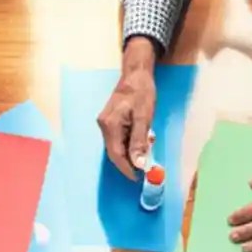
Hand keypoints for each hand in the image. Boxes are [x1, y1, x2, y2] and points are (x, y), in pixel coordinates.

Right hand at [98, 39, 157, 179]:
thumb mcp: (144, 117)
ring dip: (132, 152)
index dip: (126, 169)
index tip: (138, 178)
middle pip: (115, 152)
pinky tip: (142, 140)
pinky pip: (119, 139)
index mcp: (109, 125)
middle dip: (130, 162)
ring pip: (118, 146)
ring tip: (147, 150)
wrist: (136, 73)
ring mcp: (106, 123)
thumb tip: (139, 164)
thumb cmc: (141, 92)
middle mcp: (104, 126)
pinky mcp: (111, 122)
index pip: (116, 155)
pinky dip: (130, 144)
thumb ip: (139, 141)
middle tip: (147, 167)